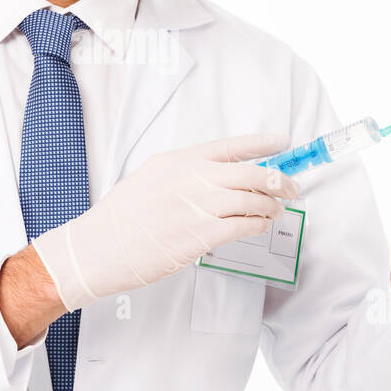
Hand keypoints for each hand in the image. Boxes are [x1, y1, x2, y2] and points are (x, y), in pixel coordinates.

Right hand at [32, 132, 300, 310]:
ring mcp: (197, 206)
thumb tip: (217, 178)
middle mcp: (190, 178)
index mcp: (177, 160)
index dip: (262, 144)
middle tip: (292, 186)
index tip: (283, 142)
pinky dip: (257, 225)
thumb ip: (183, 175)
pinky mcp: (200, 236)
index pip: (230, 146)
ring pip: (252, 200)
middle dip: (279, 179)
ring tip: (276, 211)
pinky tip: (260, 226)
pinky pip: (243, 225)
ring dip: (270, 206)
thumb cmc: (120, 218)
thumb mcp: (149, 179)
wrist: (98, 248)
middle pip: (250, 172)